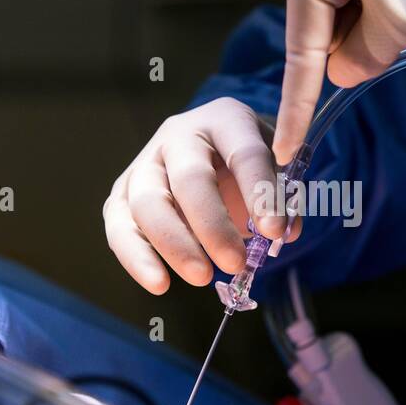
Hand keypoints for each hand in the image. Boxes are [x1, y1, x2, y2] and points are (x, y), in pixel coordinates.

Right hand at [103, 98, 298, 293]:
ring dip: (174, 245)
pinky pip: (119, 226)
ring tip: (201, 278)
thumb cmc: (243, 164)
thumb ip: (282, 198)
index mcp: (225, 120)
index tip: (274, 232)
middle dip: (213, 225)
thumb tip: (285, 233)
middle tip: (234, 263)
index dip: (260, 193)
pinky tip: (159, 284)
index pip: (245, 153)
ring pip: (147, 202)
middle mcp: (179, 135)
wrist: (207, 153)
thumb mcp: (272, 168)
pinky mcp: (121, 193)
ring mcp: (145, 162)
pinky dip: (137, 258)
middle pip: (190, 178)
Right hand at [267, 0, 405, 162]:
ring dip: (372, 22)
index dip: (297, 108)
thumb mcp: (401, 22)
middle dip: (360, 38)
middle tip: (400, 4)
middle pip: (320, 37)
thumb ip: (363, 62)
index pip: (301, 52)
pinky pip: (349, 3)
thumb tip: (342, 71)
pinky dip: (377, 8)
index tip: (284, 153)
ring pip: (338, 24)